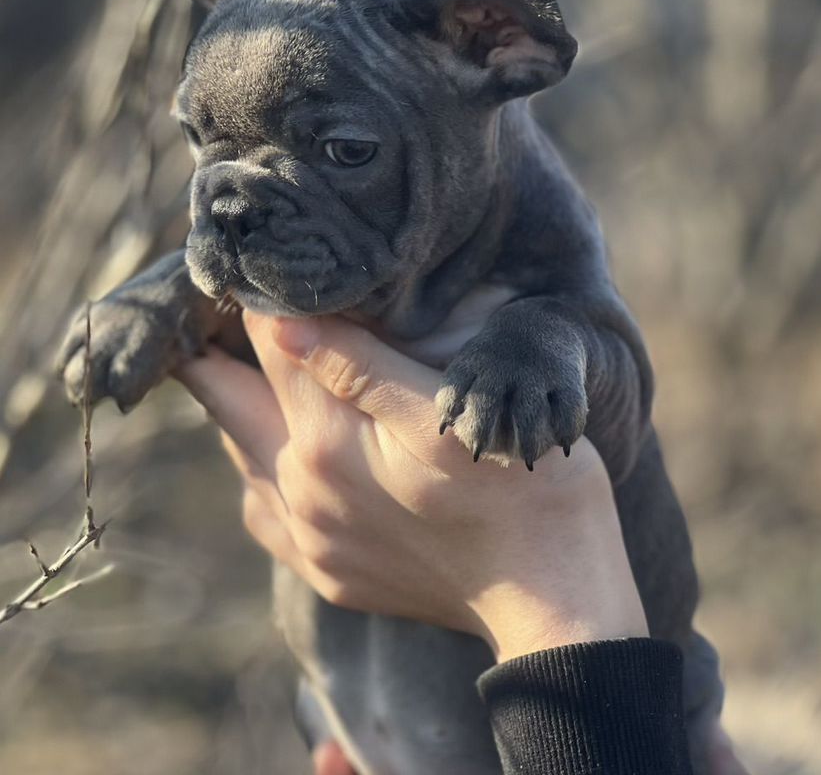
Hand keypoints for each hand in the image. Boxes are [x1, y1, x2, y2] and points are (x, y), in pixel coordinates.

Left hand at [175, 312, 647, 662]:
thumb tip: (282, 323)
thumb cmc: (521, 490)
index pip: (267, 341)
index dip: (261, 295)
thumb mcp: (448, 414)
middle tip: (236, 314)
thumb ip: (360, 368)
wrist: (551, 598)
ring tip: (267, 371)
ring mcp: (309, 540)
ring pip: (240, 451)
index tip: (268, 268)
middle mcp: (300, 492)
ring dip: (245, 406)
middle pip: (225, 398)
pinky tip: (294, 454)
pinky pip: (265, 508)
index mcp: (327, 440)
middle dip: (224, 348)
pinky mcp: (326, 571)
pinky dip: (265, 467)